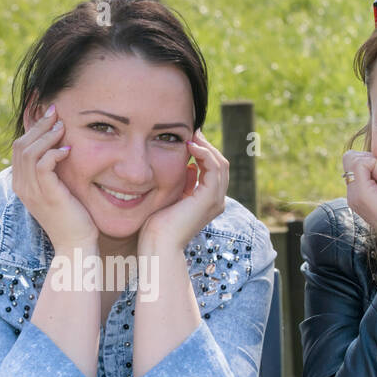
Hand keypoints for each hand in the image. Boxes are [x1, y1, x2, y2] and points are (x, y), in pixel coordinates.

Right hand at [11, 104, 96, 253]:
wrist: (75, 244)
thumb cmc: (72, 217)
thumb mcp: (57, 189)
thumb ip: (52, 171)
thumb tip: (59, 146)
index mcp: (21, 184)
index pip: (18, 147)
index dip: (31, 126)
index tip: (46, 111)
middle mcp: (22, 186)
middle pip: (20, 145)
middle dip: (38, 124)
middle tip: (55, 111)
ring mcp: (32, 191)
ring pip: (29, 151)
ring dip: (47, 135)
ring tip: (62, 127)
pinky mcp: (47, 194)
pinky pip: (42, 164)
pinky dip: (54, 152)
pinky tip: (68, 150)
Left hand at [138, 128, 227, 250]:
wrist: (158, 245)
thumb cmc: (157, 227)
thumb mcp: (171, 198)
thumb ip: (183, 183)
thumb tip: (190, 167)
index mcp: (208, 202)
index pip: (213, 171)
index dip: (203, 153)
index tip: (189, 138)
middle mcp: (216, 201)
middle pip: (220, 165)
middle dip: (207, 146)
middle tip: (192, 131)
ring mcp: (215, 200)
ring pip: (220, 164)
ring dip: (206, 147)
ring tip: (191, 135)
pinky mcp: (210, 198)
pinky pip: (214, 168)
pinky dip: (205, 154)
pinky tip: (190, 145)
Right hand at [342, 150, 376, 253]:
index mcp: (359, 196)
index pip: (353, 162)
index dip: (370, 160)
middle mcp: (352, 195)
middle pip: (350, 158)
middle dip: (369, 158)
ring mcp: (354, 195)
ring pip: (353, 158)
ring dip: (372, 160)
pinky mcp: (362, 194)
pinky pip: (361, 162)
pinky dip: (374, 163)